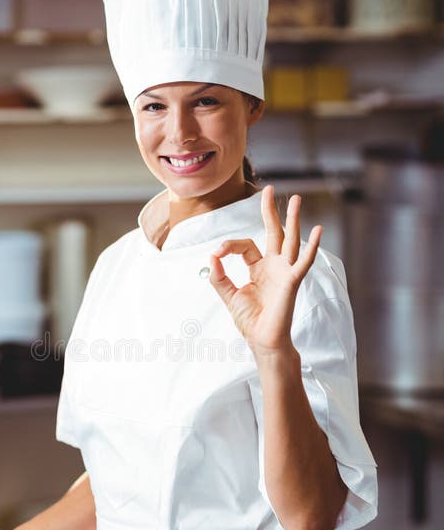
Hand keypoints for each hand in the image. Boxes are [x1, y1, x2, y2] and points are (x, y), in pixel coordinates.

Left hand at [209, 186, 321, 357]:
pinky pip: (303, 261)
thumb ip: (219, 276)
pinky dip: (312, 246)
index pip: (245, 246)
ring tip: (296, 199)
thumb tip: (211, 256)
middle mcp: (274, 266)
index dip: (230, 245)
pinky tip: (318, 231)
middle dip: (271, 211)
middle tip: (269, 189)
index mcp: (259, 268)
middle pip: (274, 232)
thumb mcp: (228, 294)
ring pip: (290, 240)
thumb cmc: (249, 320)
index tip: (218, 254)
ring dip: (293, 219)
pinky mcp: (292, 281)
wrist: (261, 340)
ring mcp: (285, 272)